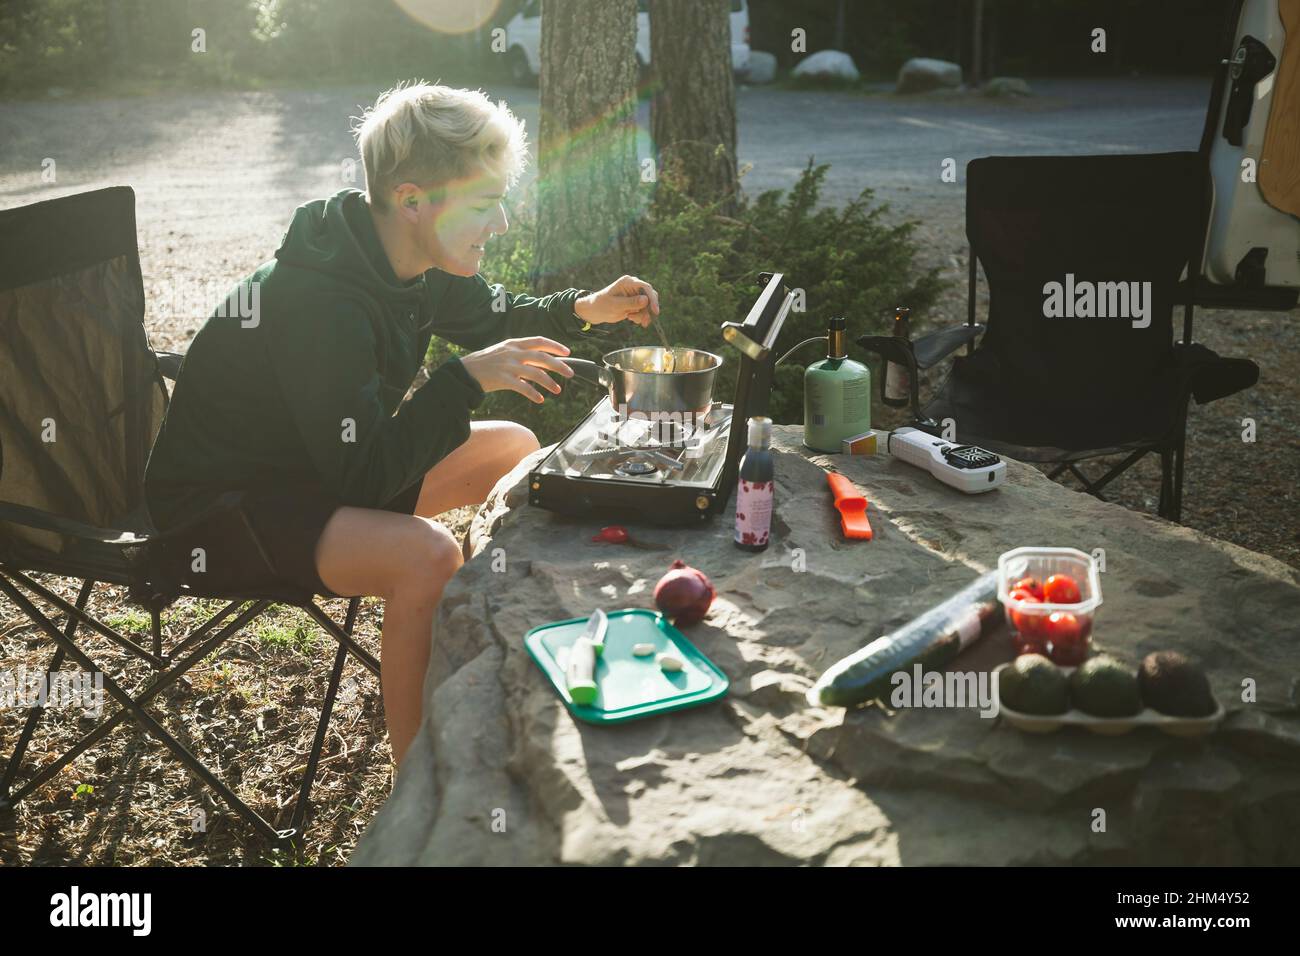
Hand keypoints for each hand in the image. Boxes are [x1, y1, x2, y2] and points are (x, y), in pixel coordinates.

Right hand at [460, 336, 574, 404]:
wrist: (464, 372)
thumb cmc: (484, 363)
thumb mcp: (502, 350)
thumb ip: (519, 352)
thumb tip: (539, 359)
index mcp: (513, 344)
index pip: (539, 341)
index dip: (554, 346)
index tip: (567, 352)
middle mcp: (512, 353)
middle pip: (542, 357)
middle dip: (559, 365)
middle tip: (570, 373)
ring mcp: (508, 366)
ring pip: (536, 374)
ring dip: (550, 383)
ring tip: (558, 390)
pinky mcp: (503, 379)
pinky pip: (523, 388)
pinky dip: (533, 394)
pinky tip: (540, 399)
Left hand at [575, 275, 660, 329]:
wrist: (595, 311)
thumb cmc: (602, 305)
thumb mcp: (615, 305)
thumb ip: (631, 303)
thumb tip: (646, 300)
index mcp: (628, 282)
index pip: (646, 288)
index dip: (652, 299)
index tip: (655, 311)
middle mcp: (634, 286)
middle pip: (650, 296)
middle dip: (648, 309)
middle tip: (642, 321)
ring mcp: (635, 295)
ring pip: (648, 305)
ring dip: (643, 315)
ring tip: (631, 319)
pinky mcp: (635, 303)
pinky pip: (644, 310)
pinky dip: (641, 316)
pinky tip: (631, 319)